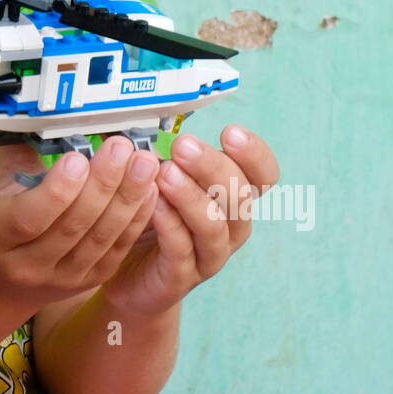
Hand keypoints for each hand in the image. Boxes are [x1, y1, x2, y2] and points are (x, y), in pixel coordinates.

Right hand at [0, 137, 160, 311]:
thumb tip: (38, 112)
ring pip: (100, 238)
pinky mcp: (90, 281)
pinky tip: (150, 190)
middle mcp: (28, 264)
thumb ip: (17, 152)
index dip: (57, 190)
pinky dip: (137, 218)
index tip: (79, 158)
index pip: (28, 217)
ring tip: (144, 164)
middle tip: (122, 148)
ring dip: (127, 199)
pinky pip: (118, 249)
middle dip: (102, 185)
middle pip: (72, 226)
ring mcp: (62, 277)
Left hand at [101, 124, 279, 318]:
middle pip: (239, 195)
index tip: (229, 132)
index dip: (254, 154)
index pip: (263, 175)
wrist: (129, 278)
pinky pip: (182, 250)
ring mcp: (209, 255)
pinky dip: (170, 225)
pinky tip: (154, 206)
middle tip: (182, 146)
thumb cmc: (150, 218)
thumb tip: (148, 116)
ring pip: (214, 225)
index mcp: (233, 197)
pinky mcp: (181, 277)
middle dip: (212, 166)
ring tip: (165, 173)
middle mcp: (231, 226)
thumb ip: (165, 153)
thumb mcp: (161, 179)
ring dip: (191, 196)